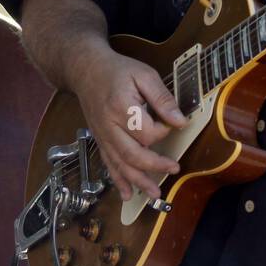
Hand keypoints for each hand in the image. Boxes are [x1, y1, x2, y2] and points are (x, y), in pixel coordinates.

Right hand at [69, 49, 189, 202]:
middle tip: (174, 169)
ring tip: (155, 195)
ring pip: (120, 164)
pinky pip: (108, 164)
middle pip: (133, 154)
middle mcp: (109, 126)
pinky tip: (128, 194)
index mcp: (121, 107)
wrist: (85, 69)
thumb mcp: (144, 74)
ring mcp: (102, 135)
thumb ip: (162, 98)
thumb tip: (180, 121)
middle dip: (155, 166)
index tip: (173, 123)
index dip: (164, 132)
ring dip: (138, 182)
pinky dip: (118, 181)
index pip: (147, 131)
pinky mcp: (99, 140)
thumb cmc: (117, 70)